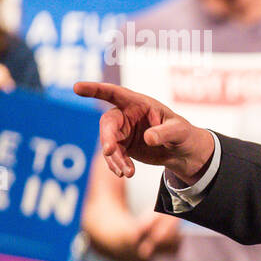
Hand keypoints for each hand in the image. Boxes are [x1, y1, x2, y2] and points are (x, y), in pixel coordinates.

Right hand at [73, 81, 213, 183]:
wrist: (182, 152)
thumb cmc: (183, 134)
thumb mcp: (180, 131)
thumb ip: (165, 133)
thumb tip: (148, 138)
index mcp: (140, 103)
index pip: (115, 93)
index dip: (95, 89)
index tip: (77, 87)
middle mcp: (127, 115)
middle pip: (108, 123)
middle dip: (107, 137)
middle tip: (110, 152)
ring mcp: (123, 131)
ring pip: (109, 142)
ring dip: (114, 157)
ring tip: (127, 172)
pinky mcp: (122, 145)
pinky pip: (113, 155)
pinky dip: (117, 164)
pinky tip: (126, 173)